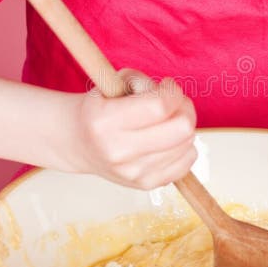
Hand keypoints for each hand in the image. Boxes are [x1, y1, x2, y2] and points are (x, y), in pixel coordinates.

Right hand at [67, 68, 197, 189]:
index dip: (172, 91)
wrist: (80, 144)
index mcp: (105, 122)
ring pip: (187, 145)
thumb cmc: (101, 108)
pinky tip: (168, 139)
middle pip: (181, 129)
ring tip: (166, 121)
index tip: (167, 85)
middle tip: (174, 103)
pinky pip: (187, 163)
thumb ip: (141, 81)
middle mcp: (118, 151)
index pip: (160, 106)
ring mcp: (133, 172)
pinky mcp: (145, 184)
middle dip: (184, 109)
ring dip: (183, 127)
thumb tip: (171, 96)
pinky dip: (184, 147)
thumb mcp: (112, 82)